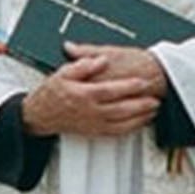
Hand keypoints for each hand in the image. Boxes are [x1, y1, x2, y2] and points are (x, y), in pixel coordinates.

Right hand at [22, 46, 164, 138]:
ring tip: (153, 110)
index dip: (129, 86)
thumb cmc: (50, 95)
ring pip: (122, 123)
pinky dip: (131, 128)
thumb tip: (100, 60)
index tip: (143, 82)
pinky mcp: (94, 132)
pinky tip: (140, 123)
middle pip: (121, 109)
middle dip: (141, 104)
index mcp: (83, 95)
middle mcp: (90, 111)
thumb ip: (83, 65)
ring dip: (140, 118)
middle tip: (155, 98)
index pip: (111, 90)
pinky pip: (116, 132)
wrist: (39, 116)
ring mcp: (93, 123)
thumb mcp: (62, 73)